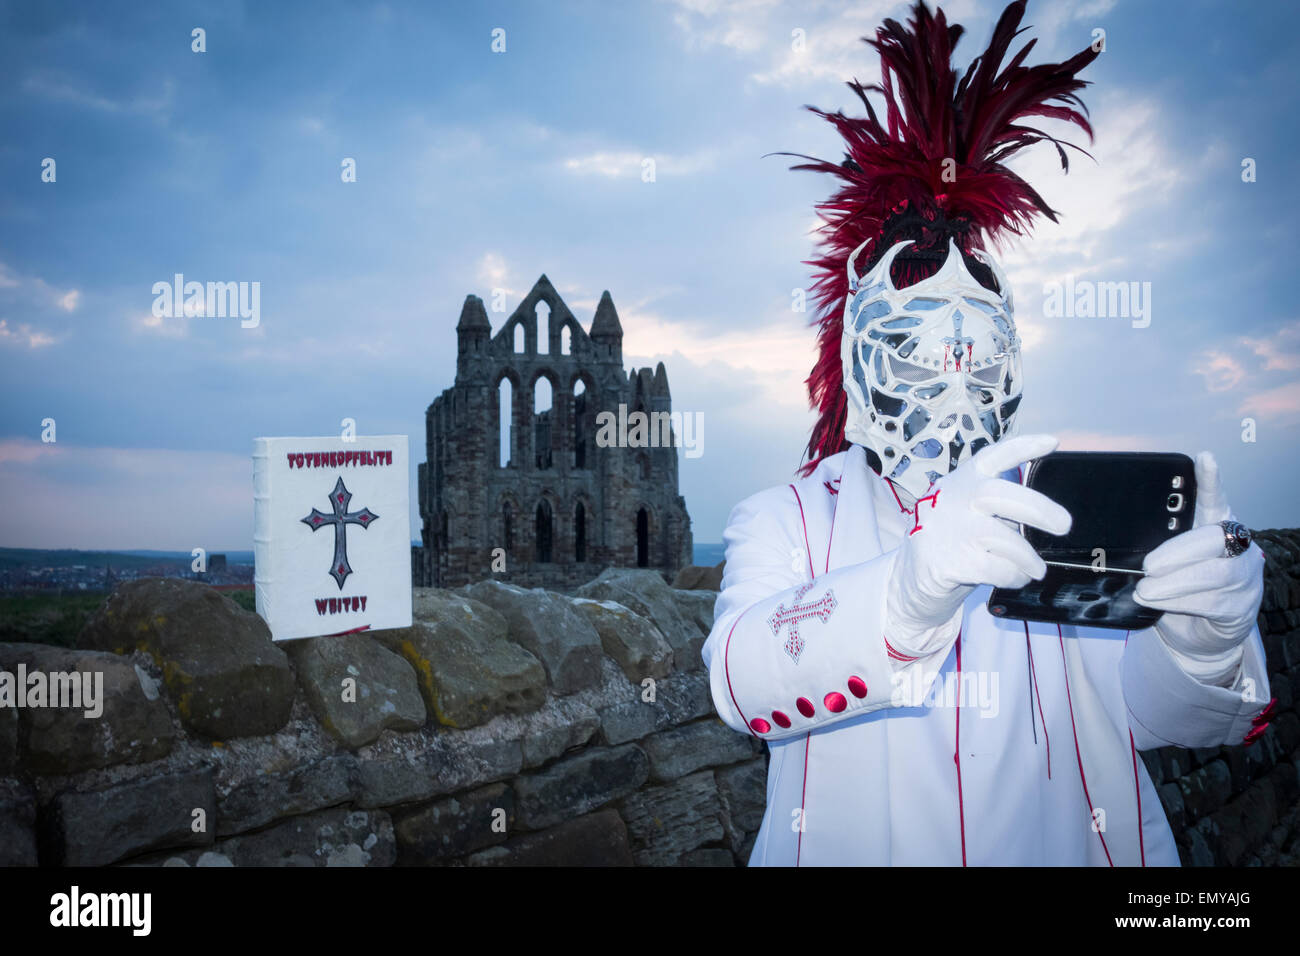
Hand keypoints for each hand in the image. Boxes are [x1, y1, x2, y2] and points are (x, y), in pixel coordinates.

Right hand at [886, 434, 1072, 651]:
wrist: (912, 576)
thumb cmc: (953, 537)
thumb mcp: (966, 507)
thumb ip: (997, 503)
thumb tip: (1047, 514)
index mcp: (964, 480)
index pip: (993, 456)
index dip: (1023, 447)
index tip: (1052, 442)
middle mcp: (955, 499)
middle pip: (1000, 495)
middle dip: (1038, 508)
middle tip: (1064, 524)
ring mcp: (951, 531)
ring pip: (1004, 540)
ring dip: (1029, 558)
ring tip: (1037, 568)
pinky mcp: (950, 561)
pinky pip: (999, 570)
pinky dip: (1014, 577)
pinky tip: (1014, 577)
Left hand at [1133, 452, 1263, 683]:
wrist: (1197, 632)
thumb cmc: (1178, 586)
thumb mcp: (1166, 560)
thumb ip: (1155, 543)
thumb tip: (1114, 540)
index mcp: (1214, 526)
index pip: (1215, 499)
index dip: (1211, 480)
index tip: (1204, 459)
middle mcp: (1236, 547)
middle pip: (1214, 539)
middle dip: (1178, 551)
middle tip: (1148, 565)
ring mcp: (1243, 577)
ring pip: (1214, 574)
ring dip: (1174, 583)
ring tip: (1145, 589)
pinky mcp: (1240, 606)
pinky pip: (1212, 601)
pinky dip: (1178, 602)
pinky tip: (1154, 601)